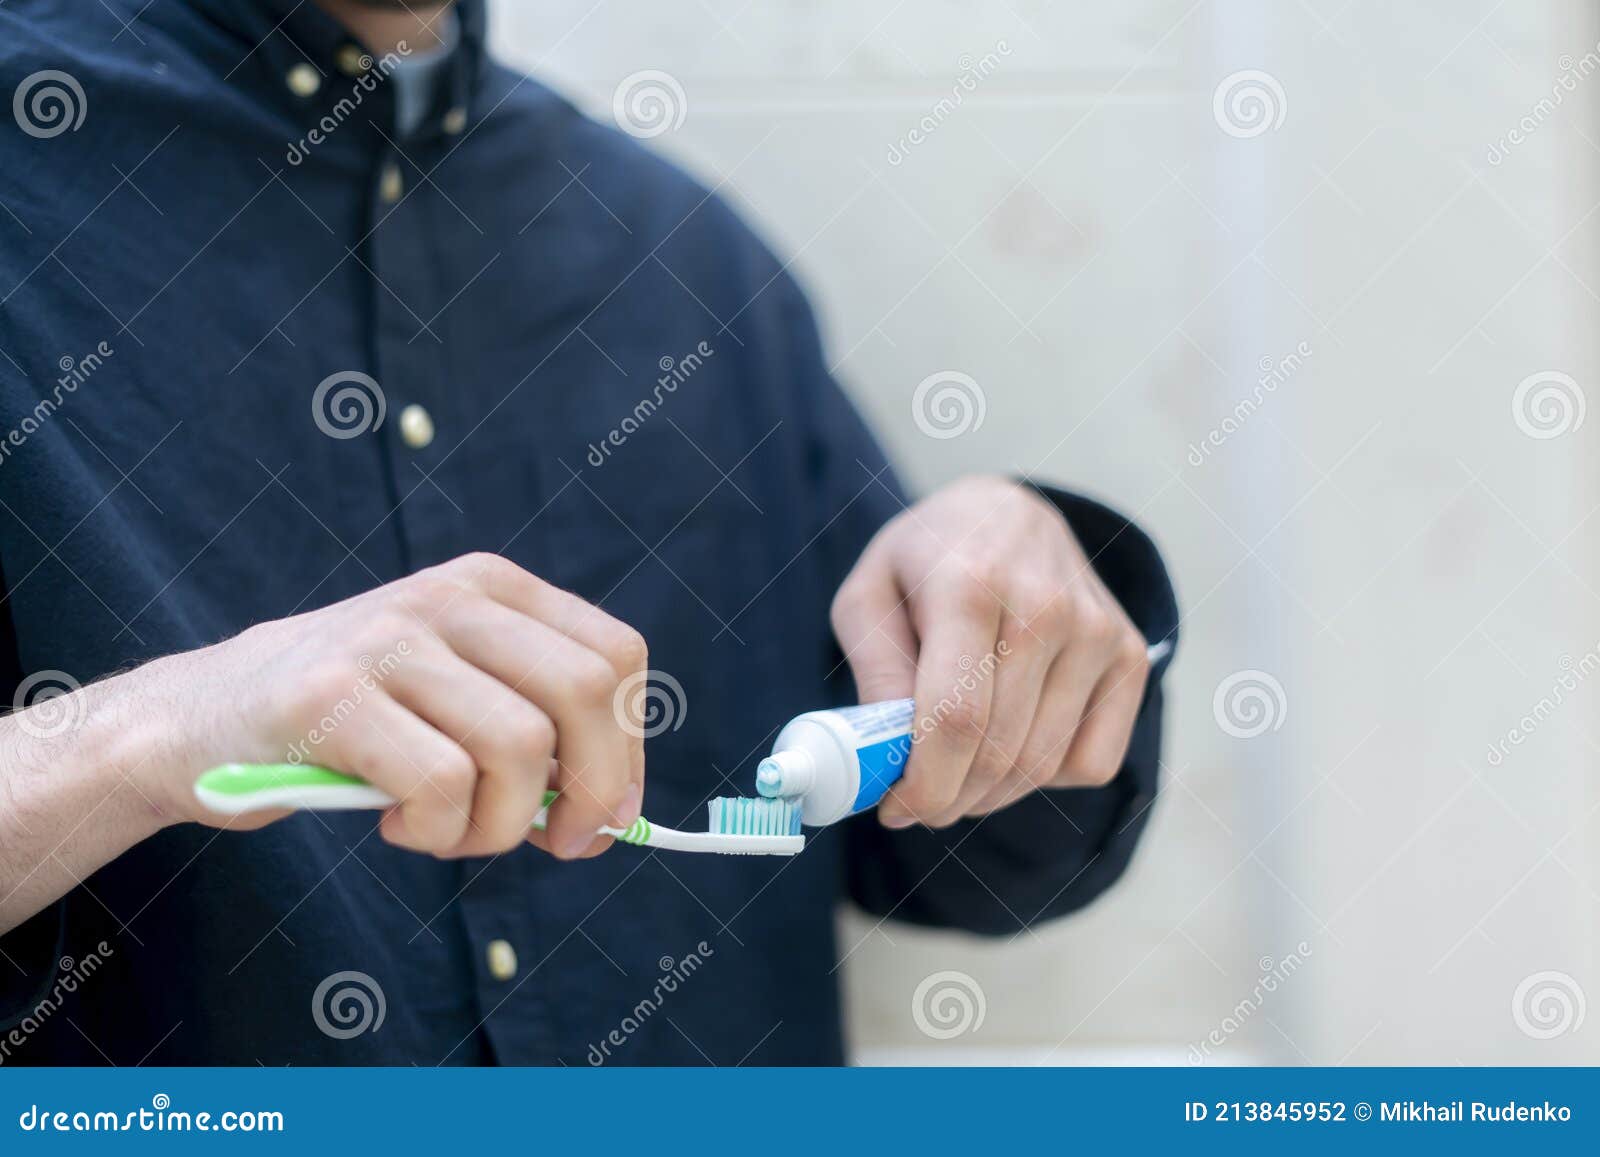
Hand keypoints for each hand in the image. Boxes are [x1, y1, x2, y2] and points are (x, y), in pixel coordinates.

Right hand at [137, 552, 645, 858]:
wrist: (205, 718)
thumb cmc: (359, 724)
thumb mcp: (458, 695)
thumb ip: (537, 731)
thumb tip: (614, 815)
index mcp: (494, 588)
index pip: (616, 655)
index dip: (628, 747)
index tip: (606, 811)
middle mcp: (449, 598)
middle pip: (585, 693)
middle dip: (593, 791)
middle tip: (556, 843)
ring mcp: (388, 640)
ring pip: (519, 746)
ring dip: (499, 825)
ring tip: (450, 830)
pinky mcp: (331, 697)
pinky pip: (441, 785)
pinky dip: (438, 831)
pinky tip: (400, 825)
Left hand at [830, 476, 1148, 827]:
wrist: (1006, 514)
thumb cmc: (927, 561)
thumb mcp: (869, 597)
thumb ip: (874, 673)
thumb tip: (888, 753)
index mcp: (971, 585)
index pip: (955, 718)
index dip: (923, 784)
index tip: (894, 809)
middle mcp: (1047, 607)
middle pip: (998, 752)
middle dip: (948, 798)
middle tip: (918, 799)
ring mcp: (1097, 632)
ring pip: (1042, 766)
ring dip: (990, 793)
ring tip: (956, 770)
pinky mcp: (1129, 656)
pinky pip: (1091, 762)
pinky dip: (1047, 776)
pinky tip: (1014, 740)